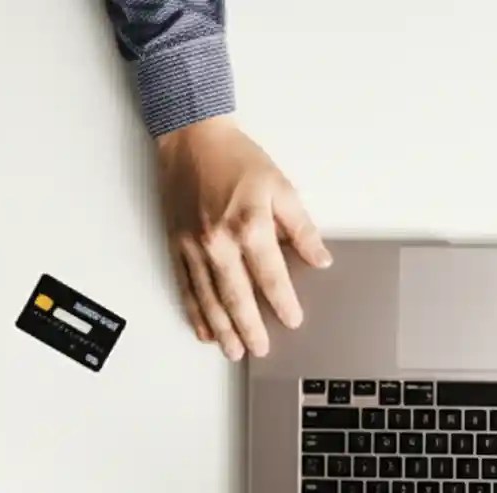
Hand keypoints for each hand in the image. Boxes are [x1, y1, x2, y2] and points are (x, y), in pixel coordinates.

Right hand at [156, 116, 330, 359]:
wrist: (192, 138)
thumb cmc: (237, 160)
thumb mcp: (281, 187)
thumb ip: (301, 228)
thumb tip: (320, 259)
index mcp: (250, 225)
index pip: (270, 276)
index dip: (283, 302)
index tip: (292, 321)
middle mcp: (219, 241)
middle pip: (237, 296)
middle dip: (250, 328)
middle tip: (260, 350)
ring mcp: (194, 246)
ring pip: (209, 298)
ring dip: (222, 328)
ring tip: (233, 350)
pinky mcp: (176, 245)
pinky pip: (186, 286)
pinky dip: (194, 311)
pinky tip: (203, 329)